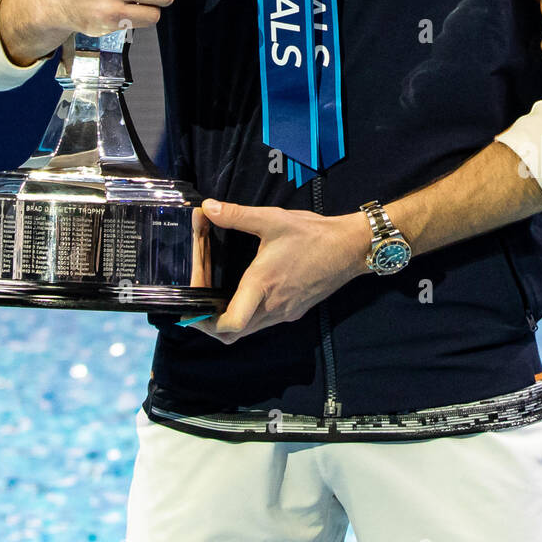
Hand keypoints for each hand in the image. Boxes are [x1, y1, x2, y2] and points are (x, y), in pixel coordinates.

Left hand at [192, 200, 370, 342]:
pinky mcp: (295, 312)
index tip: (191, 309)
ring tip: (215, 299)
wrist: (349, 248)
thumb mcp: (272, 219)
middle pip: (233, 334)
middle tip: (197, 306)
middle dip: (210, 325)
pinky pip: (264, 324)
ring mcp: (285, 313)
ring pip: (249, 331)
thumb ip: (237, 215)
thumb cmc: (311, 234)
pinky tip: (245, 294)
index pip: (230, 324)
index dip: (205, 322)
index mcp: (262, 285)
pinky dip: (248, 317)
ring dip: (229, 321)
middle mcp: (272, 307)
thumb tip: (207, 207)